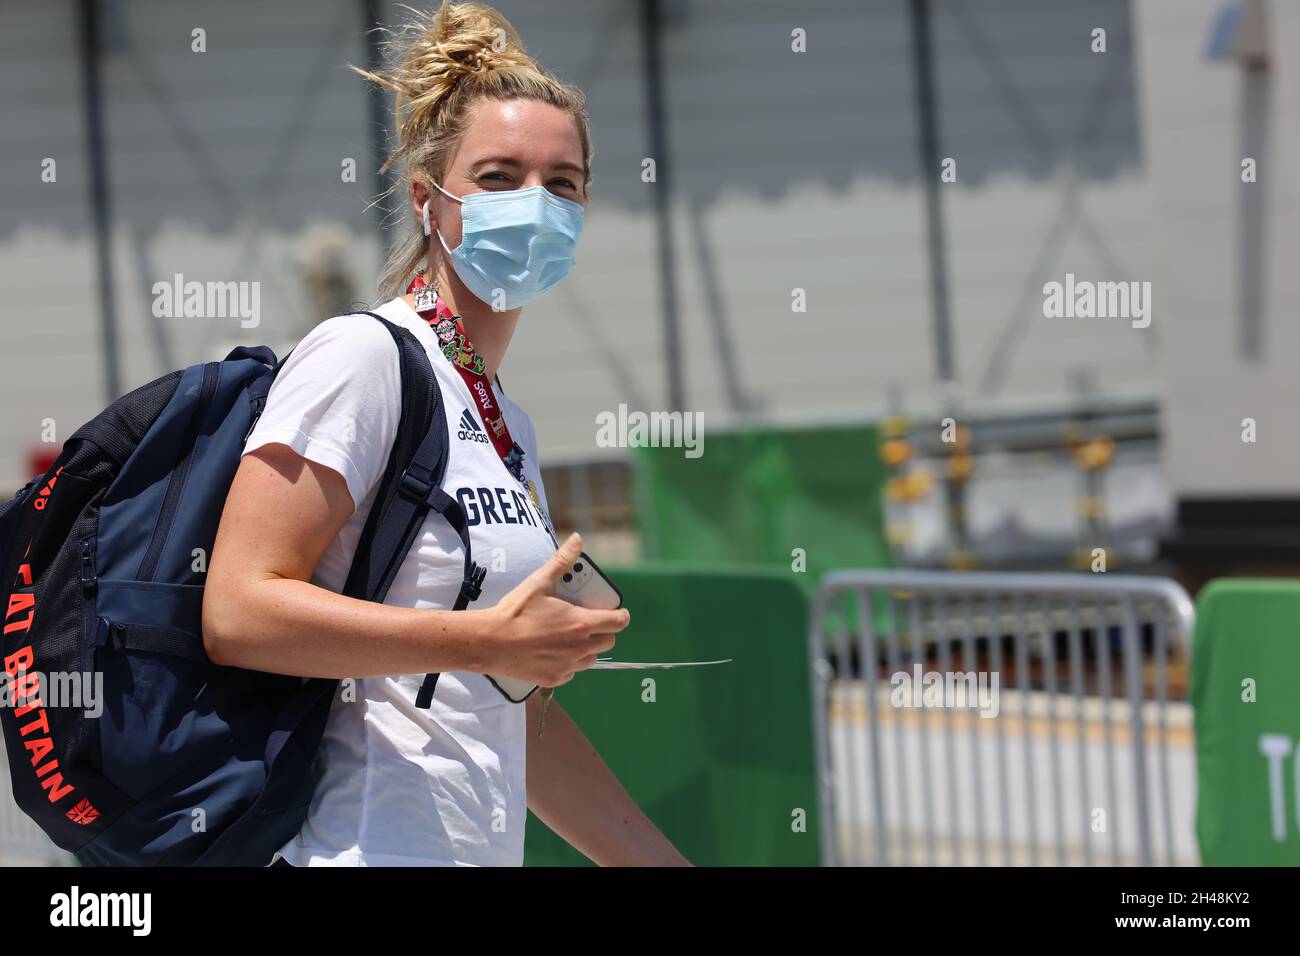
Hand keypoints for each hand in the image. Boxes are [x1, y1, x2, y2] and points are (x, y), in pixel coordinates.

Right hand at [486, 532, 629, 686]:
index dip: (620, 615)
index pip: (618, 622)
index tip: (616, 612)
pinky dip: (568, 663)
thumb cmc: (516, 612)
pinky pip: (572, 672)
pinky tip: (553, 651)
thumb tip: (577, 540)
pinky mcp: (555, 679)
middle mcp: (579, 648)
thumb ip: (562, 561)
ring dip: (587, 648)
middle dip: (602, 630)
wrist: (490, 642)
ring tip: (569, 636)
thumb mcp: (540, 582)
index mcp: (581, 623)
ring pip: (591, 659)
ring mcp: (568, 666)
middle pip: (607, 641)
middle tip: (586, 621)